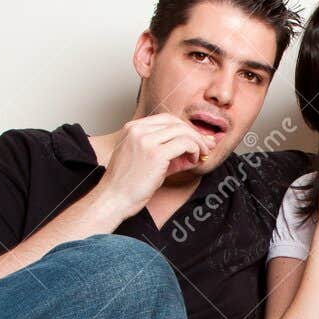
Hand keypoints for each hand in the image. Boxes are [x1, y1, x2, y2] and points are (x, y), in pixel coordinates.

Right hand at [94, 114, 212, 220]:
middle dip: (193, 133)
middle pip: (175, 122)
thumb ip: (169, 151)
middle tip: (205, 146)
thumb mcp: (147, 160)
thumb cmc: (128, 184)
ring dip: (197, 142)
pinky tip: (194, 160)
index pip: (166, 119)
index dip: (183, 129)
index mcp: (132, 128)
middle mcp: (138, 130)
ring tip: (201, 155)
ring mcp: (146, 140)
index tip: (195, 140)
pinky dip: (195, 150)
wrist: (113, 198)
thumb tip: (196, 148)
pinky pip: (184, 143)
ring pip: (182, 131)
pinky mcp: (155, 154)